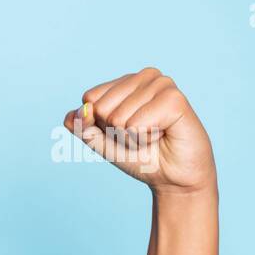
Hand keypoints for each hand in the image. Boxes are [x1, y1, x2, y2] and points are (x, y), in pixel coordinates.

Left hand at [62, 67, 215, 195]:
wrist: (172, 178)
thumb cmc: (140, 156)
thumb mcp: (101, 141)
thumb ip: (81, 126)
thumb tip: (79, 111)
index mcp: (127, 81)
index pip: (90, 98)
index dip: (101, 124)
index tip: (124, 130)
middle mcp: (145, 76)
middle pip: (101, 108)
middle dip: (116, 131)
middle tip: (140, 135)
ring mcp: (162, 84)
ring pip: (117, 118)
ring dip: (131, 138)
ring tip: (153, 136)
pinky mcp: (174, 99)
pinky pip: (135, 125)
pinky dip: (144, 139)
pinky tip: (163, 135)